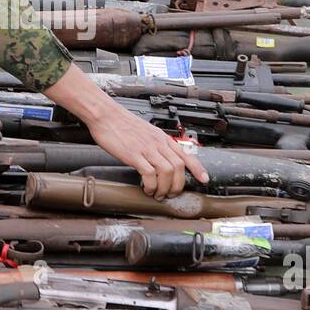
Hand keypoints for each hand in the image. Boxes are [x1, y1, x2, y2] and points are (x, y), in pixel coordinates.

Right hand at [84, 104, 207, 198]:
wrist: (106, 115)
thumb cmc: (121, 123)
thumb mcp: (145, 131)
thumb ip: (154, 143)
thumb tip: (158, 158)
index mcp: (161, 137)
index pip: (185, 154)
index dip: (197, 168)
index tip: (203, 179)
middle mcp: (158, 143)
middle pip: (178, 167)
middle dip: (178, 185)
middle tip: (170, 194)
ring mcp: (146, 148)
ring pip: (167, 171)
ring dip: (165, 188)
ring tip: (157, 194)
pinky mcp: (134, 155)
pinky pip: (149, 174)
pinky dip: (151, 185)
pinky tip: (146, 189)